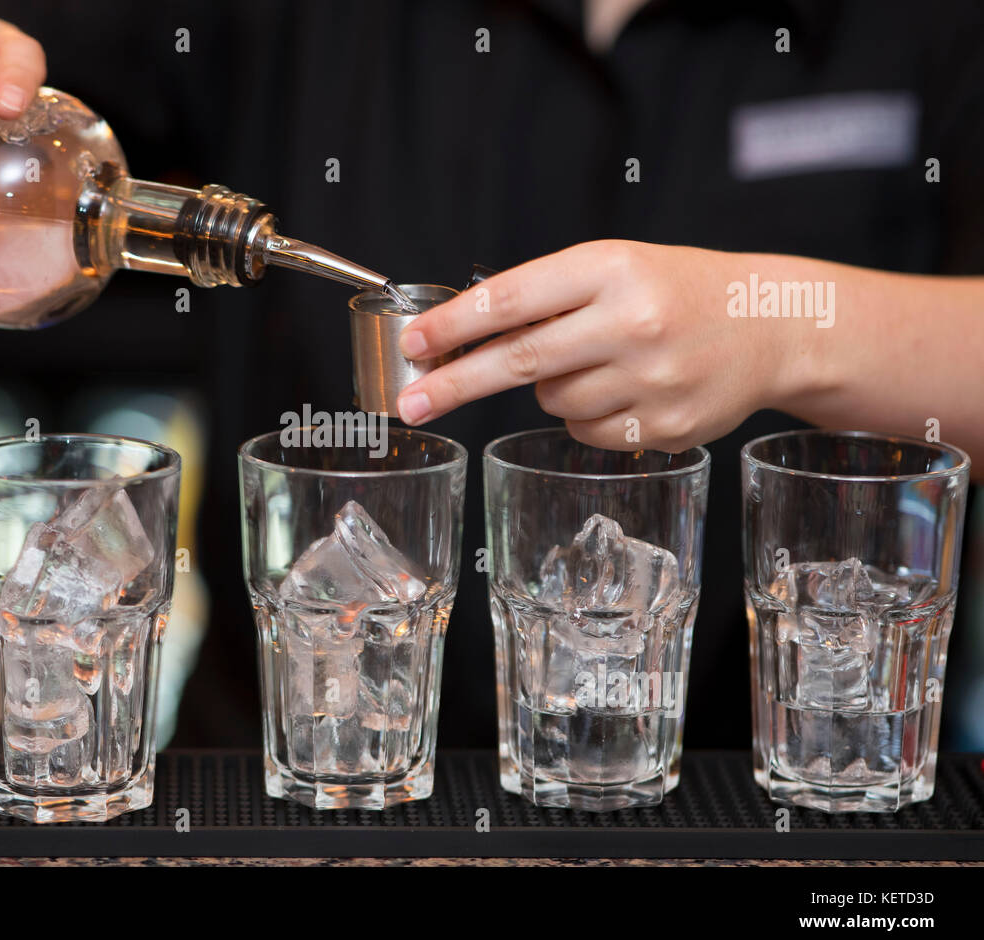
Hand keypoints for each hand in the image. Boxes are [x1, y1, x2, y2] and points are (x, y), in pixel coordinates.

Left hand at [395, 240, 806, 451]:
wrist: (772, 326)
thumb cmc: (676, 291)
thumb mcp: (616, 267)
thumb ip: (546, 295)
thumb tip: (459, 337)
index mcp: (612, 268)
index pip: (513, 298)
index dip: (453, 324)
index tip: (413, 344)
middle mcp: (632, 322)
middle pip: (518, 361)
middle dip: (454, 384)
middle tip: (409, 402)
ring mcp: (651, 380)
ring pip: (551, 400)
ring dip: (550, 387)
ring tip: (599, 360)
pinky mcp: (664, 427)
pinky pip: (584, 431)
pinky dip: (585, 415)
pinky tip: (624, 389)